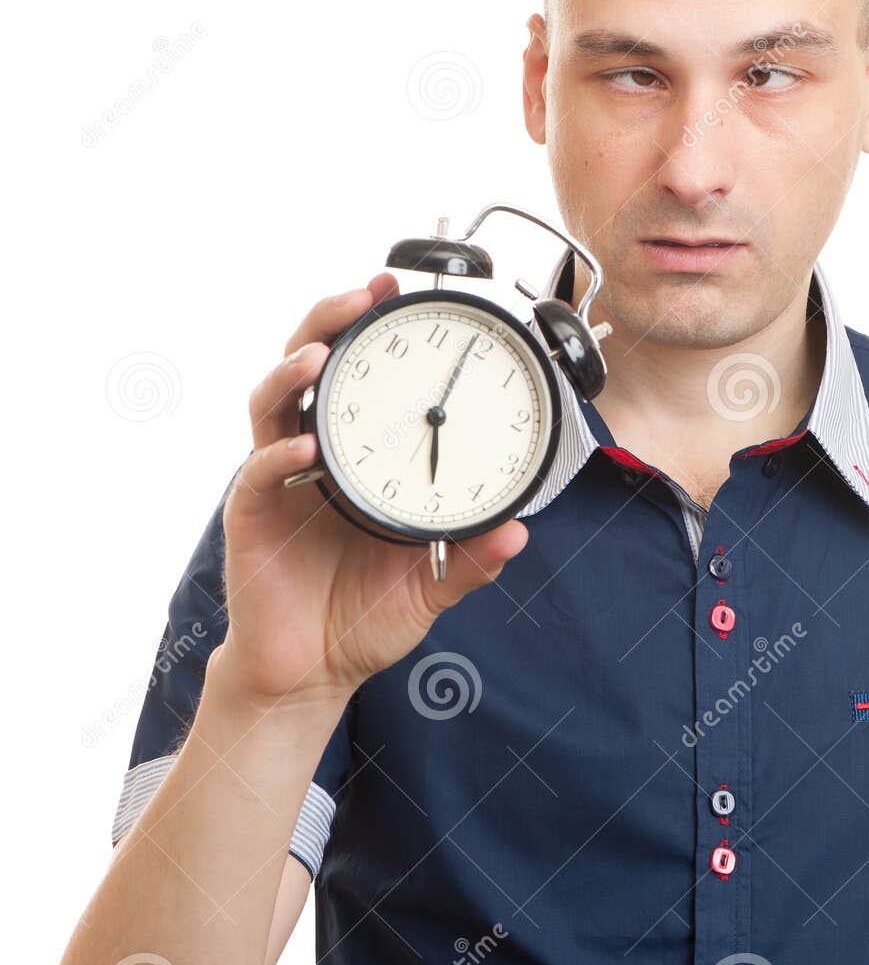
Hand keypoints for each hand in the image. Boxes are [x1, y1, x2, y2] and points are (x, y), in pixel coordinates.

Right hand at [217, 274, 528, 706]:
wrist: (312, 672)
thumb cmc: (362, 620)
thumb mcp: (431, 587)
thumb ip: (472, 560)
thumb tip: (519, 533)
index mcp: (355, 459)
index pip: (358, 378)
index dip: (372, 333)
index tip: (403, 293)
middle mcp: (311, 457)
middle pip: (307, 367)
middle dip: (330, 321)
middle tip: (365, 292)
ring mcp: (276, 482)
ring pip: (272, 404)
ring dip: (293, 372)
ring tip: (319, 354)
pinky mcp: (252, 516)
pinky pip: (261, 474)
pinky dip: (278, 456)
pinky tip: (304, 449)